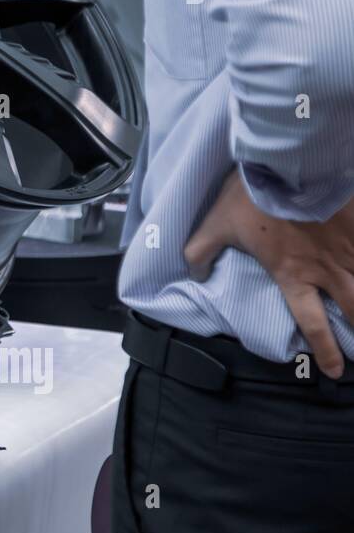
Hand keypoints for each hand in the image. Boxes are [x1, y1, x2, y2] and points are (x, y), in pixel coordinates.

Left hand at [184, 169, 353, 378]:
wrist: (287, 163)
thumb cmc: (251, 196)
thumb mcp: (215, 225)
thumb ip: (200, 252)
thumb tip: (194, 273)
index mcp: (293, 275)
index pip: (311, 323)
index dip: (326, 350)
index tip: (335, 370)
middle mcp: (326, 270)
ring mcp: (349, 250)